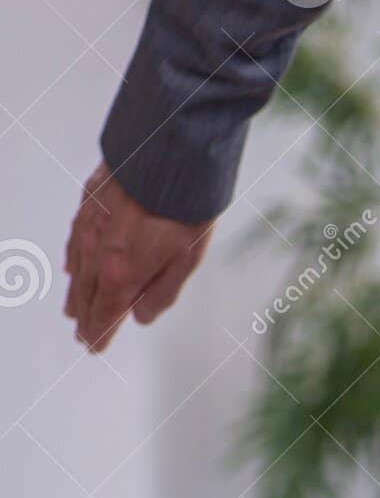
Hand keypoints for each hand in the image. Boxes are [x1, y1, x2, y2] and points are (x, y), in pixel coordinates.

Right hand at [63, 162, 214, 351]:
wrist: (171, 149)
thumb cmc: (186, 203)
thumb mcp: (189, 256)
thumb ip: (163, 291)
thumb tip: (140, 317)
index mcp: (122, 273)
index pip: (103, 315)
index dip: (99, 334)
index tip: (95, 347)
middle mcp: (96, 253)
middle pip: (85, 296)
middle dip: (86, 318)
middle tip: (85, 334)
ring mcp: (88, 225)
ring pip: (75, 269)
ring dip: (76, 292)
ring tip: (74, 309)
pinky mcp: (88, 201)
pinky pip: (74, 240)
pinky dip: (73, 259)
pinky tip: (71, 265)